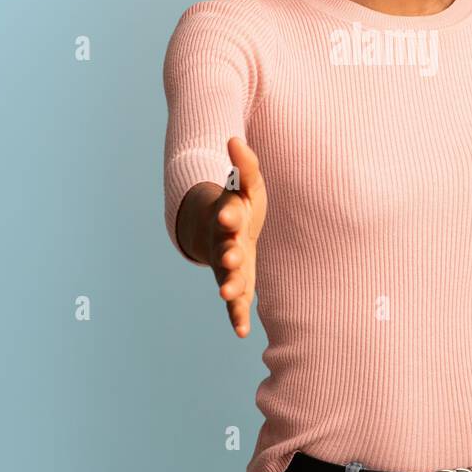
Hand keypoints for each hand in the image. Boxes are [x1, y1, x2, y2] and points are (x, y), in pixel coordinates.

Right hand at [204, 136, 267, 337]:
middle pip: (224, 249)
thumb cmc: (240, 205)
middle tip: (230, 258)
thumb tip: (234, 139)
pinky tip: (242, 332)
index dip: (227, 214)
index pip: (226, 214)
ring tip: (228, 295)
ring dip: (228, 286)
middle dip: (227, 254)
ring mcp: (228, 267)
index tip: (229, 214)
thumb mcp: (247, 184)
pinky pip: (236, 304)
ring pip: (226, 278)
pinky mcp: (237, 285)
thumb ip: (244, 164)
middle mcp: (225, 244)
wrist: (225, 232)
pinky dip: (237, 317)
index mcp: (227, 218)